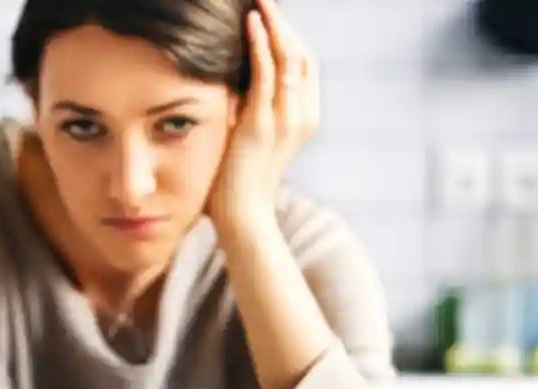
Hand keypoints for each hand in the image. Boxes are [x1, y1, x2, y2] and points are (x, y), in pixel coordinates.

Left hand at [206, 0, 319, 234]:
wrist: (242, 218)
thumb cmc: (238, 183)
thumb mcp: (248, 137)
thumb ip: (249, 110)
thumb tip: (233, 85)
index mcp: (303, 118)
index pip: (304, 65)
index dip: (289, 36)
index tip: (270, 14)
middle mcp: (302, 115)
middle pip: (301, 54)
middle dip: (284, 23)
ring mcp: (286, 119)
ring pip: (288, 57)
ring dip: (273, 24)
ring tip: (259, 1)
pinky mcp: (263, 124)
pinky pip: (267, 74)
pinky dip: (260, 45)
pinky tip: (251, 24)